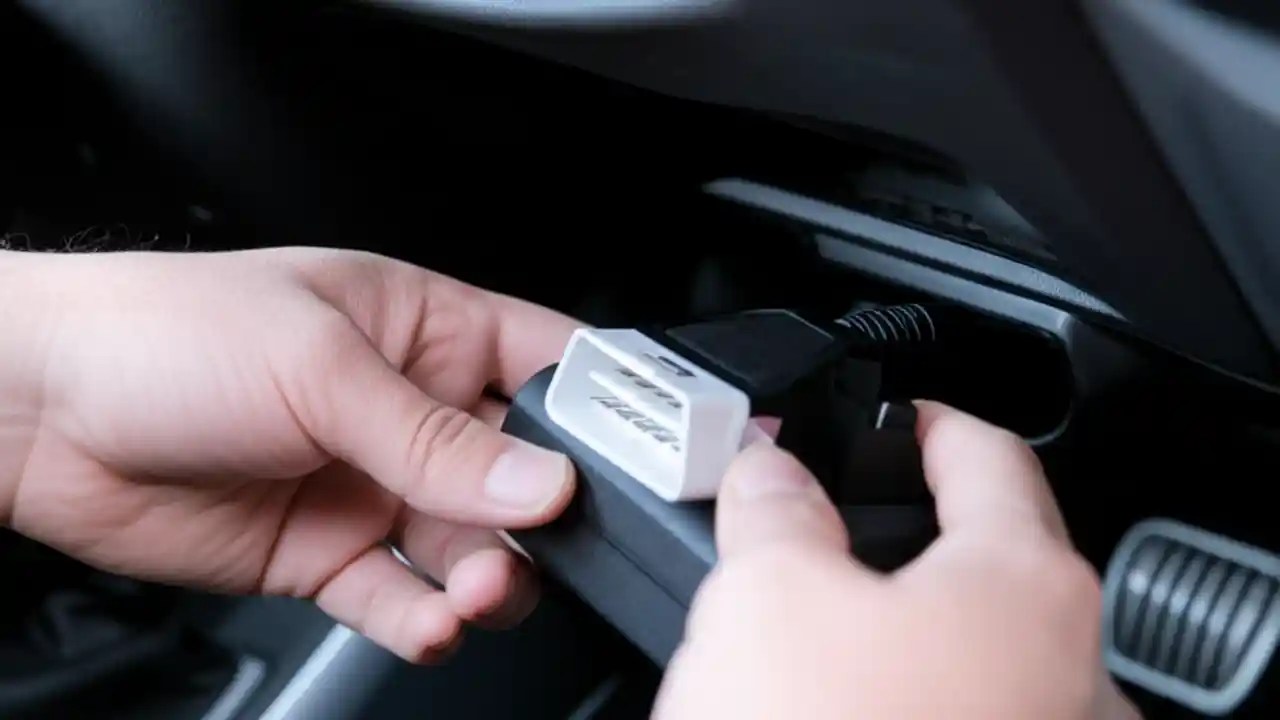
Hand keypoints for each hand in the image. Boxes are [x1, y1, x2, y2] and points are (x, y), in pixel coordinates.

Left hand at [0, 247, 580, 661]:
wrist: (38, 410)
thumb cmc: (164, 332)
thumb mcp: (319, 367)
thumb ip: (435, 438)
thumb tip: (542, 483)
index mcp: (425, 328)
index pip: (550, 364)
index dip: (604, 411)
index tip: (642, 461)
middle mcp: (409, 410)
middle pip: (522, 475)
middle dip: (543, 519)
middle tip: (543, 543)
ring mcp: (371, 485)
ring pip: (470, 548)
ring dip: (486, 579)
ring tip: (472, 589)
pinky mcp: (328, 553)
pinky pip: (400, 597)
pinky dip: (422, 620)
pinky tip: (426, 620)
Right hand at [653, 402, 1140, 718]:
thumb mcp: (764, 593)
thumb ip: (773, 505)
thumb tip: (768, 472)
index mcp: (1025, 587)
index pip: (987, 456)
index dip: (925, 422)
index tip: (897, 418)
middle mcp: (1066, 671)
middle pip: (981, 563)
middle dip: (892, 541)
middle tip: (816, 530)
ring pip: (963, 653)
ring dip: (891, 632)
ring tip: (805, 638)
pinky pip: (958, 716)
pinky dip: (899, 700)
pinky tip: (833, 714)